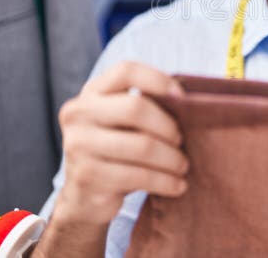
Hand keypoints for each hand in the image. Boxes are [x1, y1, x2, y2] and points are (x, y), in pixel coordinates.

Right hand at [54, 61, 188, 225]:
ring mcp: (78, 145)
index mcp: (91, 92)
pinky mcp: (87, 176)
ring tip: (182, 166)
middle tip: (181, 141)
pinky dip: (165, 181)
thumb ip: (145, 106)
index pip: (125, 71)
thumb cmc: (115, 150)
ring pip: (142, 146)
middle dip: (167, 126)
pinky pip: (138, 176)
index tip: (182, 96)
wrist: (84, 195)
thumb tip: (189, 102)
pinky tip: (177, 185)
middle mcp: (79, 114)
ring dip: (171, 159)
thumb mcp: (123, 122)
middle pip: (136, 108)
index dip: (157, 79)